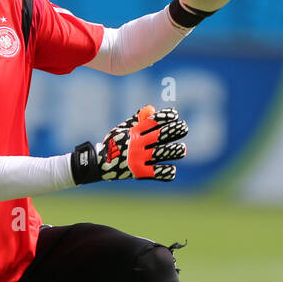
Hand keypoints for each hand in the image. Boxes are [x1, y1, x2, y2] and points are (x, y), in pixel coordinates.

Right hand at [70, 105, 187, 182]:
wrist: (98, 164)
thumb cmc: (113, 144)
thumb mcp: (122, 129)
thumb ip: (137, 120)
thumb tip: (152, 108)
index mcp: (132, 132)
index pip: (152, 121)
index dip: (164, 117)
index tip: (174, 114)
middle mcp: (136, 144)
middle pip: (160, 135)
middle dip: (174, 130)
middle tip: (184, 127)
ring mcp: (137, 158)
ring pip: (162, 153)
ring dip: (174, 151)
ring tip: (182, 149)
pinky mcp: (138, 172)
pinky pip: (157, 172)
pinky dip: (166, 171)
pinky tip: (171, 169)